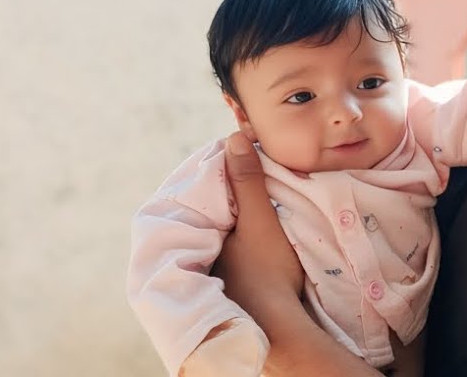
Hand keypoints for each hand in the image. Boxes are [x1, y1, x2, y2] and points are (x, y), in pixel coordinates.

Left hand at [213, 131, 380, 375]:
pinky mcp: (220, 275)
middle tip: (249, 166)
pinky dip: (233, 226)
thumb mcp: (259, 221)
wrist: (276, 327)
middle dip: (225, 185)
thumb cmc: (266, 273)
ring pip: (216, 221)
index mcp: (194, 230)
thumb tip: (234, 138)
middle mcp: (191, 248)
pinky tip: (247, 224)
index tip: (242, 151)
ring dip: (231, 206)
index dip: (223, 165)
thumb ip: (246, 182)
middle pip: (208, 203)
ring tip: (249, 190)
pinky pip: (222, 239)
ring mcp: (204, 264)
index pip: (202, 184)